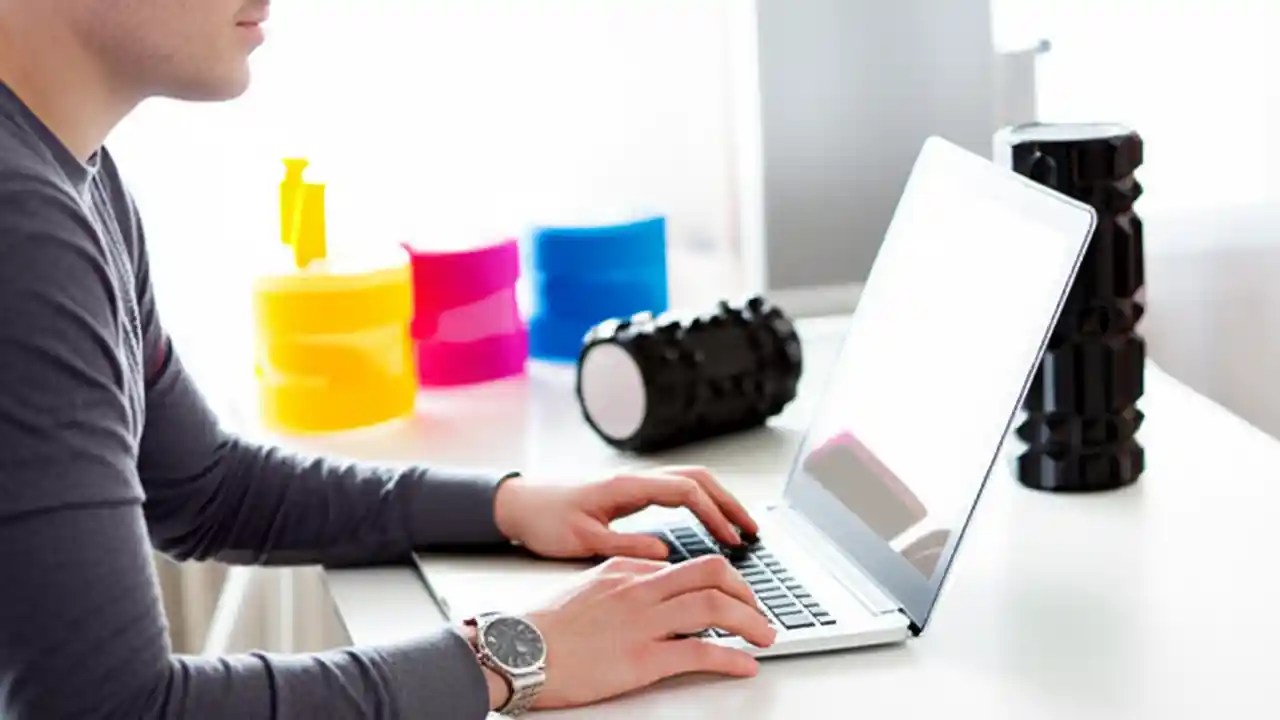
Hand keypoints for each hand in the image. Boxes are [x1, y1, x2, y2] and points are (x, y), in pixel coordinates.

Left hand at [493, 466, 758, 559]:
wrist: (519, 505)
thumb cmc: (545, 521)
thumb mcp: (582, 541)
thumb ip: (624, 546)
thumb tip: (665, 555)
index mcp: (627, 487)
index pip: (686, 492)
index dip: (714, 515)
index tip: (732, 540)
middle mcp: (635, 479)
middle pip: (698, 479)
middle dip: (729, 502)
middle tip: (752, 530)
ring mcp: (635, 483)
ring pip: (690, 481)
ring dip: (718, 501)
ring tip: (740, 528)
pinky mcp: (631, 493)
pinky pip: (677, 491)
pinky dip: (700, 503)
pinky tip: (707, 524)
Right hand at [523, 554, 775, 708]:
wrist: (515, 652)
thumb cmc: (544, 627)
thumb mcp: (588, 586)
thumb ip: (624, 577)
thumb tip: (656, 577)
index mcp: (627, 570)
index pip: (689, 564)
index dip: (724, 580)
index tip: (737, 595)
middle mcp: (640, 589)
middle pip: (712, 573)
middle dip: (747, 591)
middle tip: (759, 612)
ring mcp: (642, 622)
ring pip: (713, 607)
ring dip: (750, 621)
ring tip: (766, 637)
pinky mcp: (640, 659)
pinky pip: (699, 652)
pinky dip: (731, 658)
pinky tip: (746, 665)